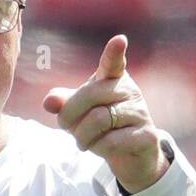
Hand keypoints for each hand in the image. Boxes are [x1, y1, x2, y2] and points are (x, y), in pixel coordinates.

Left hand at [43, 35, 169, 194]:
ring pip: (99, 120)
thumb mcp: (79, 113)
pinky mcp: (146, 136)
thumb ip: (63, 104)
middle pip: (90, 94)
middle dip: (69, 114)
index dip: (114, 53)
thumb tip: (49, 102)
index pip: (113, 63)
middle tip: (65, 127)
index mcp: (114, 79)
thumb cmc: (102, 127)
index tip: (119, 40)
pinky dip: (98, 149)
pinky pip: (111, 142)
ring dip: (82, 136)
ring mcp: (140, 113)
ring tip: (83, 141)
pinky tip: (101, 148)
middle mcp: (130, 91)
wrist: (131, 155)